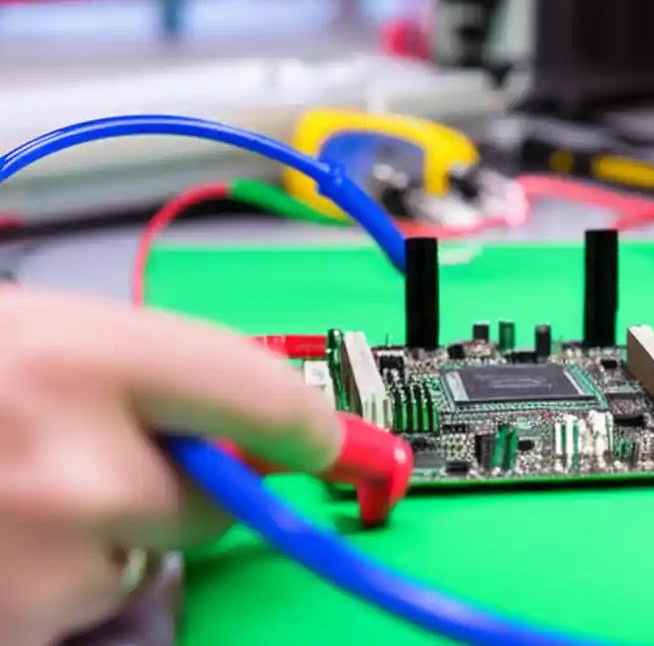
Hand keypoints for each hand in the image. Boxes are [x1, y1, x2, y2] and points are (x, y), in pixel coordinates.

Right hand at [0, 289, 339, 645]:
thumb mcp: (45, 331)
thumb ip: (153, 371)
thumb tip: (249, 418)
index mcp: (81, 363)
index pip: (264, 398)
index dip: (307, 426)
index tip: (328, 442)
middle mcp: (74, 470)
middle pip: (213, 503)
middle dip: (179, 489)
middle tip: (94, 460)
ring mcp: (45, 566)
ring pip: (141, 564)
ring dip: (100, 543)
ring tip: (13, 496)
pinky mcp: (19, 629)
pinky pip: (80, 609)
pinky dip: (49, 584)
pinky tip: (1, 539)